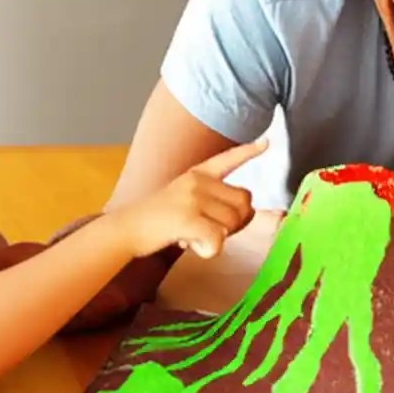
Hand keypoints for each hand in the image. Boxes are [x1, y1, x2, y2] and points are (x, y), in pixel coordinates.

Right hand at [114, 140, 267, 259]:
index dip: (248, 152)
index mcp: (197, 174)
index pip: (227, 160)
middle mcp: (198, 181)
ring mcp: (192, 198)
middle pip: (244, 203)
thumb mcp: (186, 200)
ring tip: (192, 236)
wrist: (126, 228)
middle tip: (210, 230)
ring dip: (218, 238)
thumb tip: (248, 214)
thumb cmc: (160, 220)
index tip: (267, 143)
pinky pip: (218, 240)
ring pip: (233, 224)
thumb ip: (215, 203)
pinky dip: (209, 250)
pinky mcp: (187, 218)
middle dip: (236, 223)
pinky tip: (189, 244)